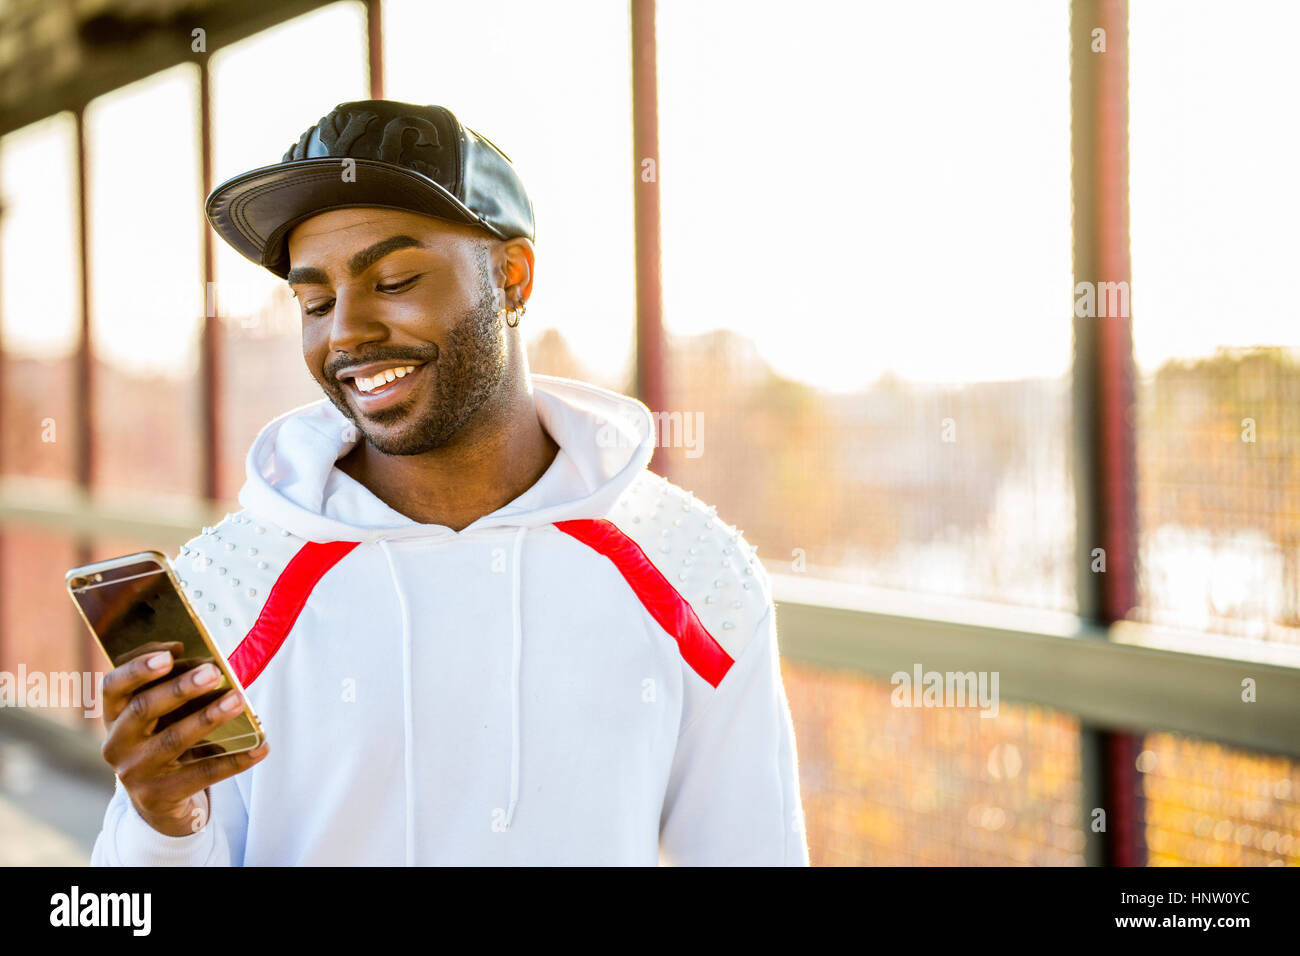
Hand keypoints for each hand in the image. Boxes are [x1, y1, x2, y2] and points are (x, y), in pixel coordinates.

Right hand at [99, 645, 267, 837]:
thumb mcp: (160, 716)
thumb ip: (174, 689)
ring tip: (239, 699)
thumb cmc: (163, 740)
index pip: (113, 685)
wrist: (157, 801)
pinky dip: (235, 759)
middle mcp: (117, 744)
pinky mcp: (159, 795)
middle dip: (181, 687)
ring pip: (174, 739)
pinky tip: (260, 747)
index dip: (138, 667)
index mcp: (114, 716)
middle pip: (144, 708)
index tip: (170, 652)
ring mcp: (135, 772)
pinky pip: (203, 773)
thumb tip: (210, 665)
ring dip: (209, 717)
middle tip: (213, 672)